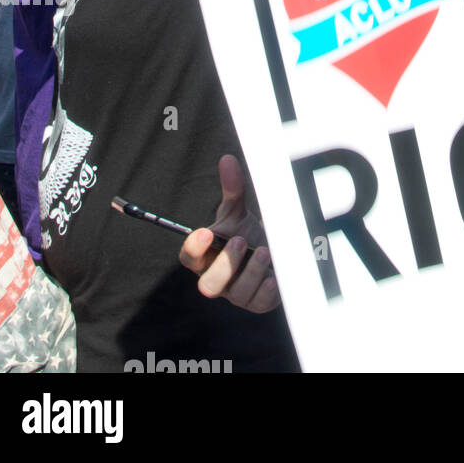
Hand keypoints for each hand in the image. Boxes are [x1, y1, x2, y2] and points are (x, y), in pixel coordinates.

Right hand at [179, 155, 278, 312]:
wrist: (272, 251)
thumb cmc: (247, 233)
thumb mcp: (238, 212)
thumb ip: (232, 189)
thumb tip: (227, 159)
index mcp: (207, 257)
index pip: (189, 258)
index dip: (193, 248)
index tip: (205, 232)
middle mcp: (219, 278)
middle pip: (208, 284)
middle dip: (224, 264)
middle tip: (240, 241)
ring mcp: (238, 293)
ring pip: (236, 293)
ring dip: (250, 271)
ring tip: (265, 250)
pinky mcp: (259, 301)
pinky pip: (259, 304)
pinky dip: (265, 290)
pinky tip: (274, 277)